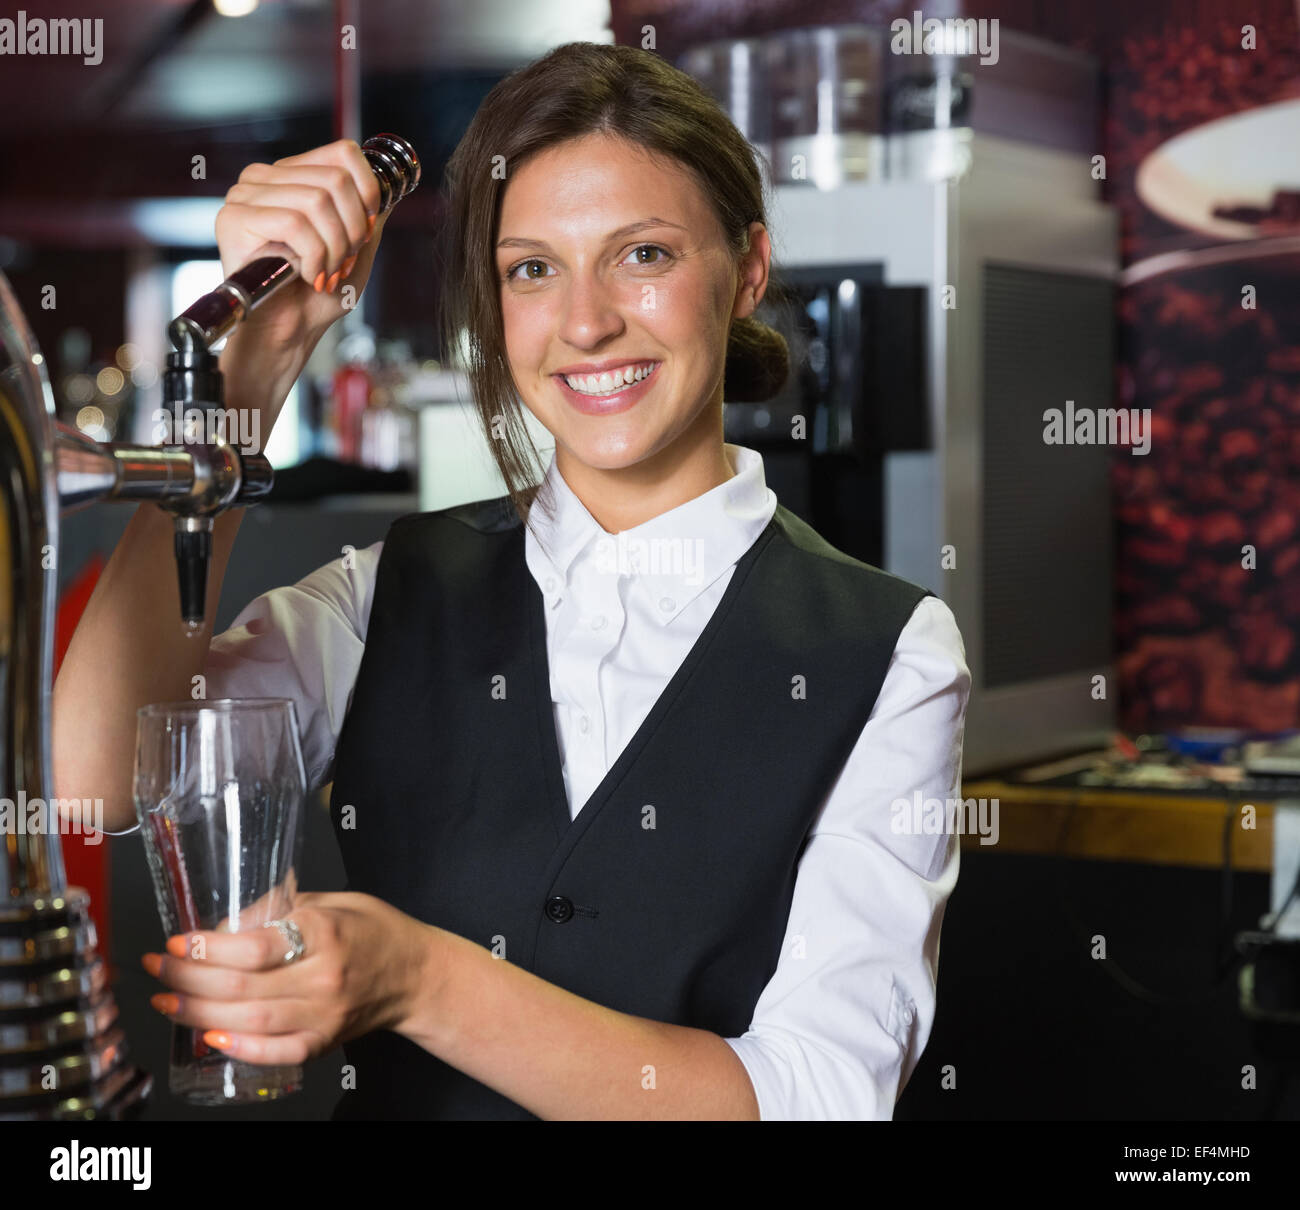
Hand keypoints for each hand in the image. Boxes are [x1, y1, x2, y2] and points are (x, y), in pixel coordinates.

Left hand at [141, 891, 435, 1065]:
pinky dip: (239, 1048)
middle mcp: (324, 977)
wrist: (416, 974)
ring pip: (248, 1020)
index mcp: (326, 932)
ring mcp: (324, 1015)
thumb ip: (279, 908)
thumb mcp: (332, 900)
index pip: (255, 945)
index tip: (178, 941)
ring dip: (198, 1013)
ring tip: (166, 1000)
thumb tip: (225, 923)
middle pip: (241, 985)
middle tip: (159, 968)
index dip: (207, 946)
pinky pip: (275, 1052)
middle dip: (188, 978)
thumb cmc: (375, 930)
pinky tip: (209, 1037)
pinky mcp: (324, 1042)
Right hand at [214, 137, 391, 357]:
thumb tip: (393, 187)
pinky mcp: (234, 218)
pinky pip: (294, 223)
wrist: (289, 331)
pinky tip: (310, 276)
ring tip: (327, 273)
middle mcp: (265, 178)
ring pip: (316, 200)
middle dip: (353, 230)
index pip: (343, 152)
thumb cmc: (316, 296)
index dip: (367, 191)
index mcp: (293, 176)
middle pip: (335, 179)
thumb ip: (370, 215)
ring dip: (334, 248)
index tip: (367, 229)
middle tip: (344, 262)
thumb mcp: (357, 250)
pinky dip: (314, 257)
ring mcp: (245, 195)